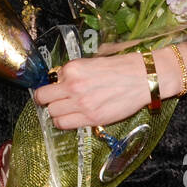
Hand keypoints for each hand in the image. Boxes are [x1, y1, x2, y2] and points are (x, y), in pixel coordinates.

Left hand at [32, 53, 150, 129]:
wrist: (143, 78)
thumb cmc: (121, 68)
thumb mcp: (91, 62)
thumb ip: (74, 72)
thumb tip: (60, 80)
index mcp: (72, 69)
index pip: (48, 80)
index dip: (52, 85)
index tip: (55, 88)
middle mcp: (73, 86)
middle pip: (44, 98)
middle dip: (47, 99)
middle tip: (54, 100)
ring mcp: (81, 104)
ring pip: (52, 113)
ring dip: (55, 112)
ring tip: (65, 110)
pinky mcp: (91, 118)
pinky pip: (64, 124)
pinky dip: (63, 122)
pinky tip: (71, 117)